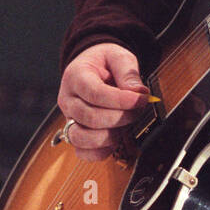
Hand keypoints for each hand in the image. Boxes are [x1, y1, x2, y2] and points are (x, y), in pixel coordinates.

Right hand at [57, 42, 150, 161]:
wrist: (92, 67)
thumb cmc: (105, 62)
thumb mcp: (118, 57)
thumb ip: (128, 73)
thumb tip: (139, 92)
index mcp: (75, 76)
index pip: (94, 93)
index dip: (120, 100)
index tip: (141, 99)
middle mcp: (68, 100)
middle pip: (90, 117)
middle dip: (120, 117)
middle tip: (138, 109)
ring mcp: (69, 119)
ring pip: (81, 138)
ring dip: (110, 136)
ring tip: (126, 124)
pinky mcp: (75, 134)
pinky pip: (82, 152)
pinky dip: (101, 151)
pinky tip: (116, 139)